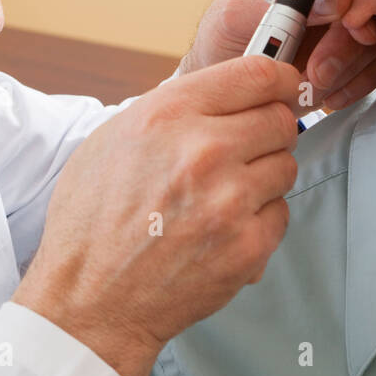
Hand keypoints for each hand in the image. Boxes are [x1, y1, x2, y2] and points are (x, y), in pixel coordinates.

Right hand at [11, 55, 300, 375]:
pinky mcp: (248, 245)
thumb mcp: (114, 139)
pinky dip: (259, 219)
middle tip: (247, 148)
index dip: (277, 79)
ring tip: (223, 194)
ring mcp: (230, 200)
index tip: (281, 88)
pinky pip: (280, 212)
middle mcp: (204, 150)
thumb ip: (174, 109)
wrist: (89, 301)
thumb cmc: (93, 222)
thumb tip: (225, 95)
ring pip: (286, 165)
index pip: (257, 75)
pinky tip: (223, 227)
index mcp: (169, 114)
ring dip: (264, 176)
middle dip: (269, 131)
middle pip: (281, 119)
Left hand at [180, 0, 375, 109]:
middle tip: (320, 71)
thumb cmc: (225, 32)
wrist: (228, 73)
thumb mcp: (235, 13)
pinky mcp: (367, 34)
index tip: (350, 25)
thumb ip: (280, 3)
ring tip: (313, 83)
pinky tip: (329, 91)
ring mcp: (359, 0)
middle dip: (351, 43)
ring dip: (353, 67)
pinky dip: (360, 81)